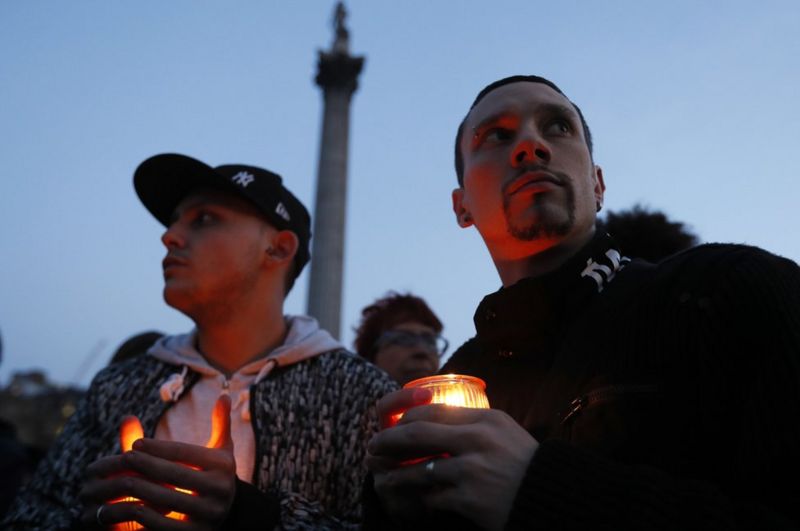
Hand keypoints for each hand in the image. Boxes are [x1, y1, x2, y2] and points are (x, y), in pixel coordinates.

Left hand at [79, 395, 236, 529]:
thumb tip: (224, 394)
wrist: (229, 516)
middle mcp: (221, 489)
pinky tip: (129, 507)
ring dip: (140, 489)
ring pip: (167, 499)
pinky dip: (145, 516)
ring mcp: (209, 514)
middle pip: (174, 474)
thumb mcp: (222, 451)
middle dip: (146, 464)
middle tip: (125, 456)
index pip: (185, 453)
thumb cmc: (216, 476)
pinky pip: (165, 524)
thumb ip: (221, 424)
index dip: (158, 447)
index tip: (136, 443)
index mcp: (224, 466)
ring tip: (122, 480)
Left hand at [367, 389, 538, 530]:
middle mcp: (478, 440)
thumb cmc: (527, 467)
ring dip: (397, 475)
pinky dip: (421, 500)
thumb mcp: (505, 433)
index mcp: (487, 419)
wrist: (555, 501)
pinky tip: (414, 501)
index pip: (434, 411)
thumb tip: (436, 420)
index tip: (394, 425)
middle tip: (373, 446)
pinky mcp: (470, 499)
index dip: (407, 418)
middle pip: (418, 434)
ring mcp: (473, 469)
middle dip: (389, 440)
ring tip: (384, 478)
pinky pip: (433, 497)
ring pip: (419, 469)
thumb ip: (475, 425)